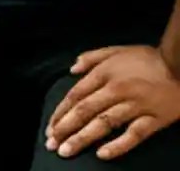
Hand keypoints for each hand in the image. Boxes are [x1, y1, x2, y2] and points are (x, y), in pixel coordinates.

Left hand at [46, 45, 179, 160]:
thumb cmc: (149, 59)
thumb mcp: (116, 50)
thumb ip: (91, 57)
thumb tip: (71, 69)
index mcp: (104, 73)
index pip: (75, 95)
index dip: (60, 112)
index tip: (50, 127)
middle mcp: (116, 89)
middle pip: (85, 111)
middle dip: (65, 128)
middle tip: (51, 144)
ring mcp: (136, 105)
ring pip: (104, 123)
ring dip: (82, 138)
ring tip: (66, 151)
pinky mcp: (155, 118)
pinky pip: (134, 134)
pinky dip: (118, 145)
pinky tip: (102, 154)